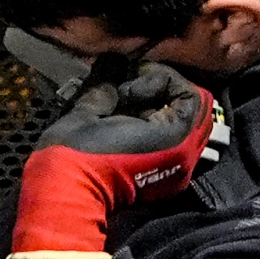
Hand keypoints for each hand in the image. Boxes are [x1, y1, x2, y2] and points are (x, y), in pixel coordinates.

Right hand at [7, 62, 217, 258]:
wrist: (66, 197)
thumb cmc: (76, 153)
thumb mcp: (90, 108)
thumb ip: (108, 82)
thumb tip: (114, 61)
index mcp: (173, 138)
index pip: (190, 94)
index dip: (160, 78)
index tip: (127, 84)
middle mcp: (184, 156)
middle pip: (194, 110)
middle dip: (164, 93)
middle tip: (131, 90)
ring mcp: (176, 170)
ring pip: (185, 127)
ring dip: (161, 110)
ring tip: (127, 107)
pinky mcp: (163, 179)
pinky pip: (174, 144)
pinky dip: (157, 128)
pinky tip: (127, 126)